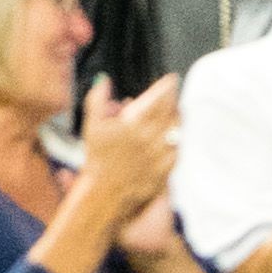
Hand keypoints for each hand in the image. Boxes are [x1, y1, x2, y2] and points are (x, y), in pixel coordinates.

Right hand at [75, 73, 185, 217]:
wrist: (104, 193)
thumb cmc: (97, 160)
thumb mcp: (92, 126)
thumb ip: (98, 99)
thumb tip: (104, 80)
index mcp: (134, 122)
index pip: (160, 95)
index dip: (167, 84)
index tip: (170, 79)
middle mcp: (151, 136)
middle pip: (172, 108)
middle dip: (172, 98)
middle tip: (169, 94)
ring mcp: (161, 152)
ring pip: (178, 126)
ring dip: (176, 116)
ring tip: (170, 112)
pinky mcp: (168, 166)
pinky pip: (179, 145)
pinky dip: (176, 138)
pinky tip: (169, 136)